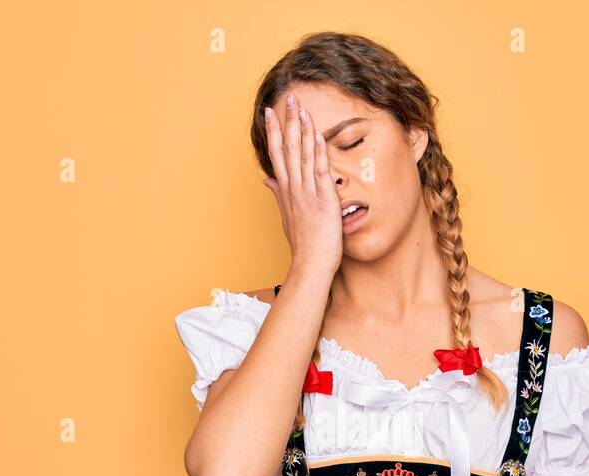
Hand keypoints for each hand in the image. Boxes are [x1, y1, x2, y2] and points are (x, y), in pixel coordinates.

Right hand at [261, 92, 343, 275]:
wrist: (311, 265)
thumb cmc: (303, 245)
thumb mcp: (287, 217)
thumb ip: (278, 194)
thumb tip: (266, 179)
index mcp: (286, 191)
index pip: (277, 155)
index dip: (274, 132)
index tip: (270, 112)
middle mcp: (293, 189)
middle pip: (287, 149)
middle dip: (287, 122)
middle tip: (288, 98)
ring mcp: (307, 193)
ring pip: (301, 155)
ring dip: (302, 129)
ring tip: (301, 107)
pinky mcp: (322, 200)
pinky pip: (319, 171)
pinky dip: (317, 152)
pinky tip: (316, 134)